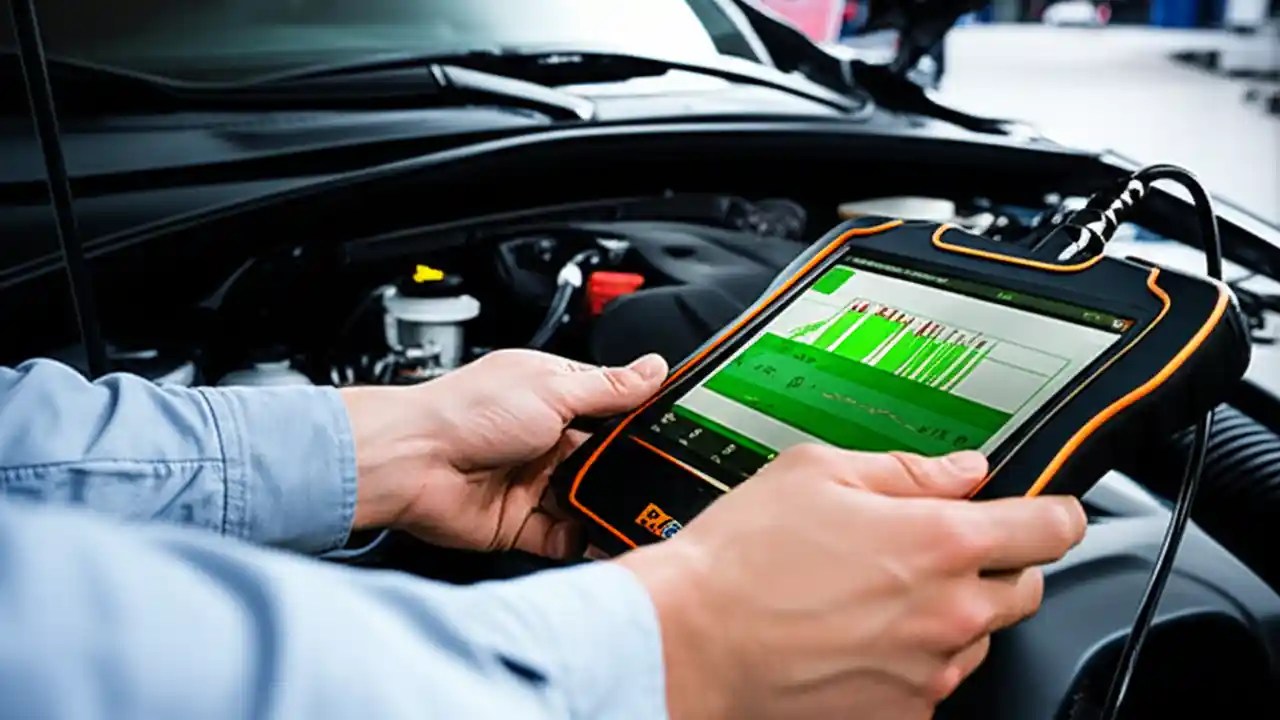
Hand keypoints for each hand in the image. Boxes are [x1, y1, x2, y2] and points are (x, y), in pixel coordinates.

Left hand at [340, 349, 667, 556]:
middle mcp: (542, 437)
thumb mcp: (553, 389)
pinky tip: (601, 539)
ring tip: (636, 513)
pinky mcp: (518, 522)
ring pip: (585, 499)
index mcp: (550, 394)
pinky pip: (562, 536)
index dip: (638, 421)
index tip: (673, 435)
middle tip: (659, 482)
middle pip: (601, 459)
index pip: (608, 407)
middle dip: (625, 471)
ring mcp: (531, 480)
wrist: (411, 462)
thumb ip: (609, 387)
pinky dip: (582, 541)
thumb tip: (653, 367)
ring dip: (605, 506)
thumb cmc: (464, 412)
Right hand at [618, 445, 1086, 719]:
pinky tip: (858, 635)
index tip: (1051, 512)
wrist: (689, 641)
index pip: (1051, 528)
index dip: (1058, 513)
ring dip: (950, 614)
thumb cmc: (742, 557)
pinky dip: (913, 658)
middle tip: (936, 549)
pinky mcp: (900, 714)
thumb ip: (906, 470)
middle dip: (997, 564)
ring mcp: (928, 672)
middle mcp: (948, 613)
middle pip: (1025, 589)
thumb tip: (962, 471)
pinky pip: (933, 682)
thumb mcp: (817, 473)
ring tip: (877, 595)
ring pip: (977, 638)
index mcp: (939, 542)